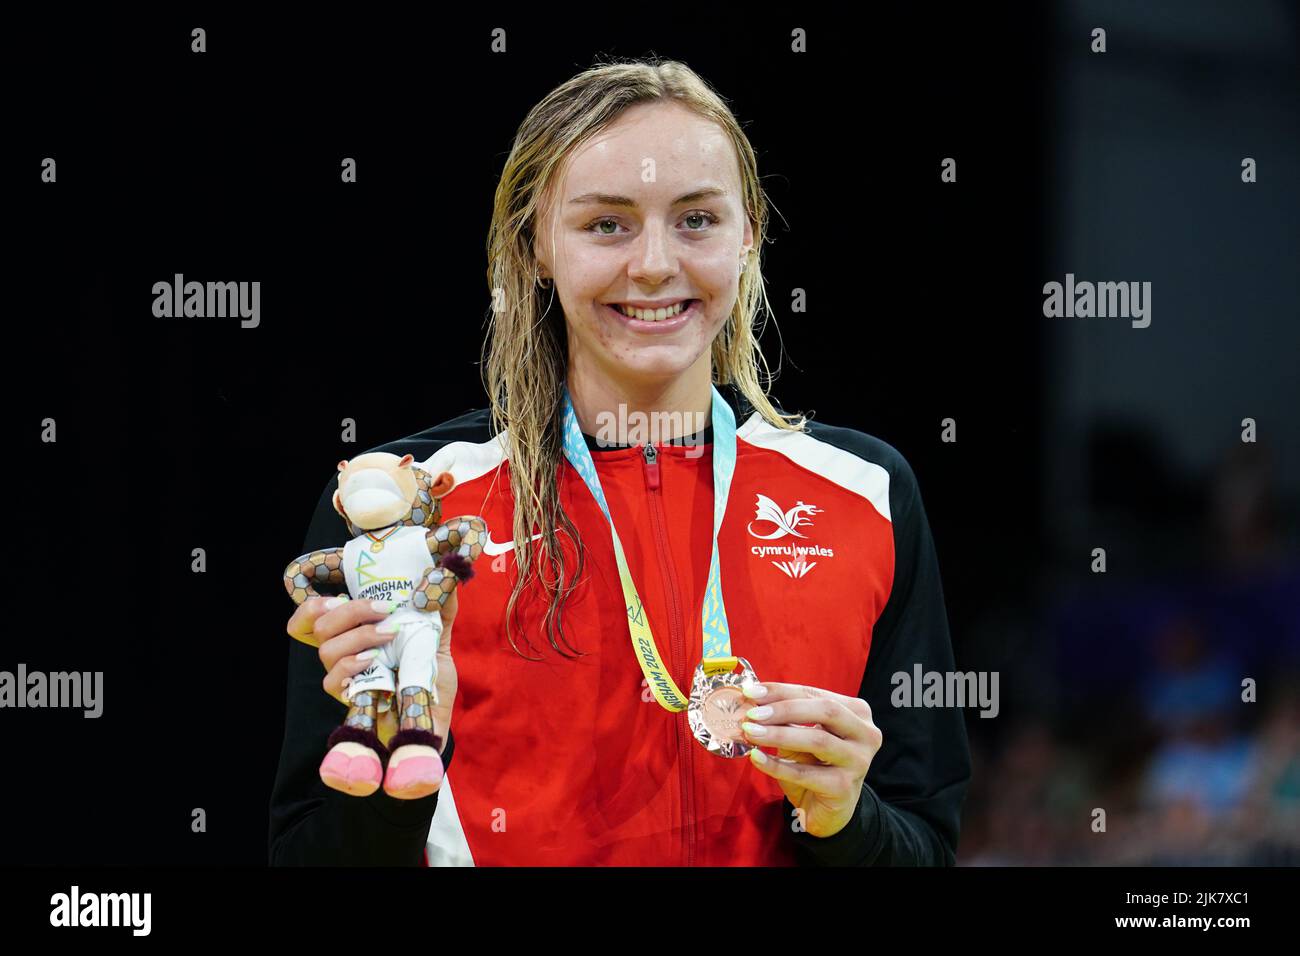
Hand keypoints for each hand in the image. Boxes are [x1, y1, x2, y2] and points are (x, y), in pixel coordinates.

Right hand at [285, 591, 460, 755]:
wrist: (435, 718)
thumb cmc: (428, 680)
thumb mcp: (437, 640)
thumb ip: (440, 611)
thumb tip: (446, 580)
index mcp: (356, 634)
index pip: (314, 617)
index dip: (315, 605)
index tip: (340, 595)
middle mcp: (344, 654)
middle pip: (320, 626)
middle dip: (351, 610)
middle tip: (385, 609)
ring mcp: (344, 678)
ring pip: (326, 649)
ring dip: (359, 635)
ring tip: (391, 634)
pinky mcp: (348, 700)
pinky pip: (332, 680)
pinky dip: (352, 664)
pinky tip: (374, 659)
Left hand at [739, 682, 882, 837]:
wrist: (828, 810)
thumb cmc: (815, 766)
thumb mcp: (801, 735)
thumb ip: (786, 717)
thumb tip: (753, 698)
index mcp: (856, 712)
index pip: (815, 694)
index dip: (782, 691)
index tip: (751, 691)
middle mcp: (865, 734)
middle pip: (826, 711)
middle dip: (785, 709)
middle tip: (753, 713)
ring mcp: (858, 761)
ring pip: (818, 741)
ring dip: (779, 735)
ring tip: (751, 733)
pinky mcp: (844, 787)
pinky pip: (805, 774)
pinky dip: (777, 765)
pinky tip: (756, 758)